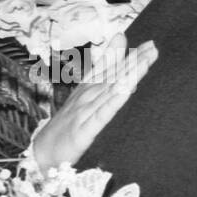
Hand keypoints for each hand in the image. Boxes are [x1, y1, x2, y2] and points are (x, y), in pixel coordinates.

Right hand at [31, 37, 156, 171]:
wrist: (43, 152)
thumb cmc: (66, 127)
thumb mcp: (82, 104)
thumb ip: (97, 86)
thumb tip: (112, 71)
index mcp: (87, 90)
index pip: (108, 68)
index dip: (128, 54)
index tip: (148, 44)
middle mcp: (87, 96)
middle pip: (113, 75)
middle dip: (134, 61)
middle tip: (153, 47)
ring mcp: (85, 111)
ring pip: (110, 89)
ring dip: (128, 74)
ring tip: (145, 62)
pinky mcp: (85, 129)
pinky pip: (103, 113)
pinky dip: (114, 100)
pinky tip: (126, 90)